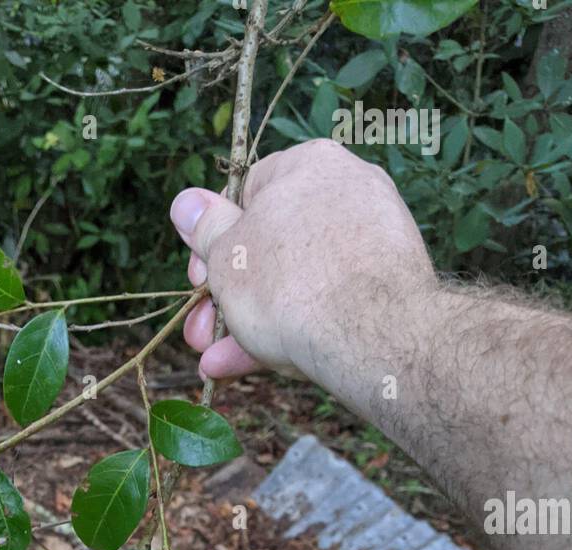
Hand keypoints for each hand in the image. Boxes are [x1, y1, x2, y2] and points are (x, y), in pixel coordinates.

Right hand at [169, 139, 435, 385]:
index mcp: (307, 164)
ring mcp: (371, 237)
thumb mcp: (227, 256)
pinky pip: (327, 301)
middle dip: (228, 296)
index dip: (214, 243)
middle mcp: (346, 190)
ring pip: (295, 282)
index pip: (247, 195)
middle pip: (269, 246)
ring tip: (217, 361)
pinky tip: (256, 363)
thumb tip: (185, 203)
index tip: (200, 281)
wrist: (372, 333)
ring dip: (249, 324)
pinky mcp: (387, 282)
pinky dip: (292, 329)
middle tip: (202, 332)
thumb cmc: (288, 284)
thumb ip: (205, 229)